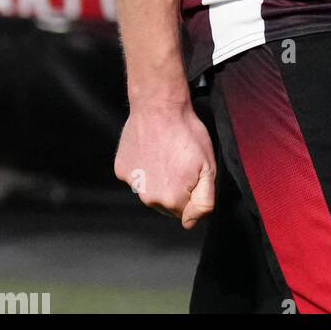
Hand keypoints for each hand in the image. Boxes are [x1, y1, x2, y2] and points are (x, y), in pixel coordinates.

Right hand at [115, 102, 215, 228]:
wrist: (159, 107)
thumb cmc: (186, 132)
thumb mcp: (208, 166)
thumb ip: (204, 201)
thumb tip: (191, 223)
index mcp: (172, 200)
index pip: (187, 212)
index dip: (194, 193)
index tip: (194, 173)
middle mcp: (149, 199)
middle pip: (167, 204)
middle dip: (177, 188)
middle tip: (181, 162)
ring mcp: (133, 185)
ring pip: (151, 191)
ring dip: (159, 179)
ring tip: (166, 154)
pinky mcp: (122, 171)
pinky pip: (136, 177)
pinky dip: (143, 168)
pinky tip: (151, 150)